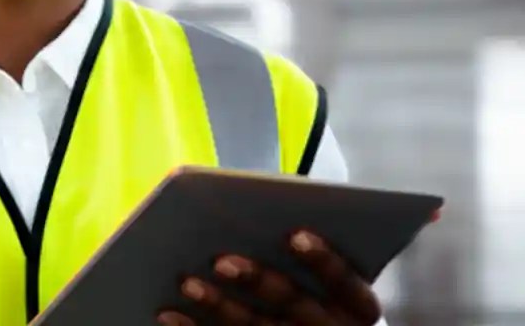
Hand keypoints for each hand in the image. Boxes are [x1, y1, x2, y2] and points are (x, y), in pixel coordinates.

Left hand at [156, 231, 381, 325]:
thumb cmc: (317, 289)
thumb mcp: (328, 274)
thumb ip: (308, 249)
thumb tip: (263, 212)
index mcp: (356, 305)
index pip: (346, 283)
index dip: (323, 260)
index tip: (296, 236)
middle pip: (294, 305)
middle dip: (258, 281)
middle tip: (222, 261)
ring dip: (219, 306)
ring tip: (188, 283)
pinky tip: (168, 313)